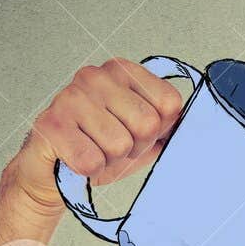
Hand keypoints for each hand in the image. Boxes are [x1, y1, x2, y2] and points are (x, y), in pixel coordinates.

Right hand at [8, 58, 186, 212]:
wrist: (54, 174)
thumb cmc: (100, 149)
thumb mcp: (142, 135)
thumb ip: (168, 124)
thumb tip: (194, 124)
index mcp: (122, 71)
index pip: (169, 103)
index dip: (158, 130)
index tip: (136, 132)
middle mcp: (95, 76)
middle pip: (147, 124)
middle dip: (134, 147)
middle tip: (111, 146)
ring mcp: (69, 97)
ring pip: (119, 145)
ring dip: (109, 159)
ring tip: (93, 150)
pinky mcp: (50, 124)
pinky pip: (91, 161)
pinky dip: (87, 170)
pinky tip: (74, 158)